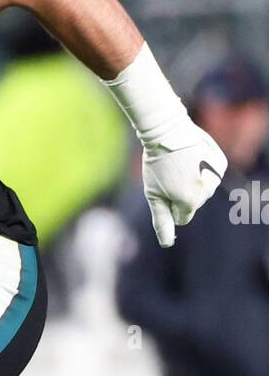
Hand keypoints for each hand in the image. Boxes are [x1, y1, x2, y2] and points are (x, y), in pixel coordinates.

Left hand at [141, 120, 226, 247]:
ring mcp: (215, 177)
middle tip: (170, 173)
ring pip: (203, 190)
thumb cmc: (156, 164)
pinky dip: (203, 169)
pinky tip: (193, 158)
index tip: (163, 188)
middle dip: (181, 193)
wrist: (168, 131)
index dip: (169, 204)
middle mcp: (206, 192)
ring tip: (180, 164)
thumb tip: (167, 244)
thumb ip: (162, 220)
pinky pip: (211, 175)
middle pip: (193, 203)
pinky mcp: (221, 164)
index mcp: (189, 202)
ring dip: (192, 181)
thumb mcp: (154, 194)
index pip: (181, 217)